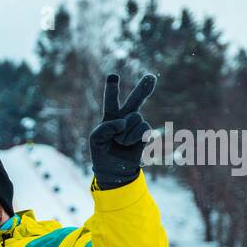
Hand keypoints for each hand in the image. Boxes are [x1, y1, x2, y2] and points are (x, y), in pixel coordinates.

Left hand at [89, 73, 155, 187]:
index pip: (111, 100)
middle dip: (144, 88)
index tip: (113, 75)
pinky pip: (144, 129)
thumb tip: (123, 122)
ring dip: (126, 133)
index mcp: (111, 117)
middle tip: (150, 76)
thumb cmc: (102, 153)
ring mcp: (136, 126)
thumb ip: (105, 127)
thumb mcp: (96, 139)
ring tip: (121, 143)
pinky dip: (135, 138)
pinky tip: (130, 145)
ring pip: (137, 118)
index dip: (112, 88)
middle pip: (136, 100)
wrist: (114, 170)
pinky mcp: (145, 135)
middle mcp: (125, 118)